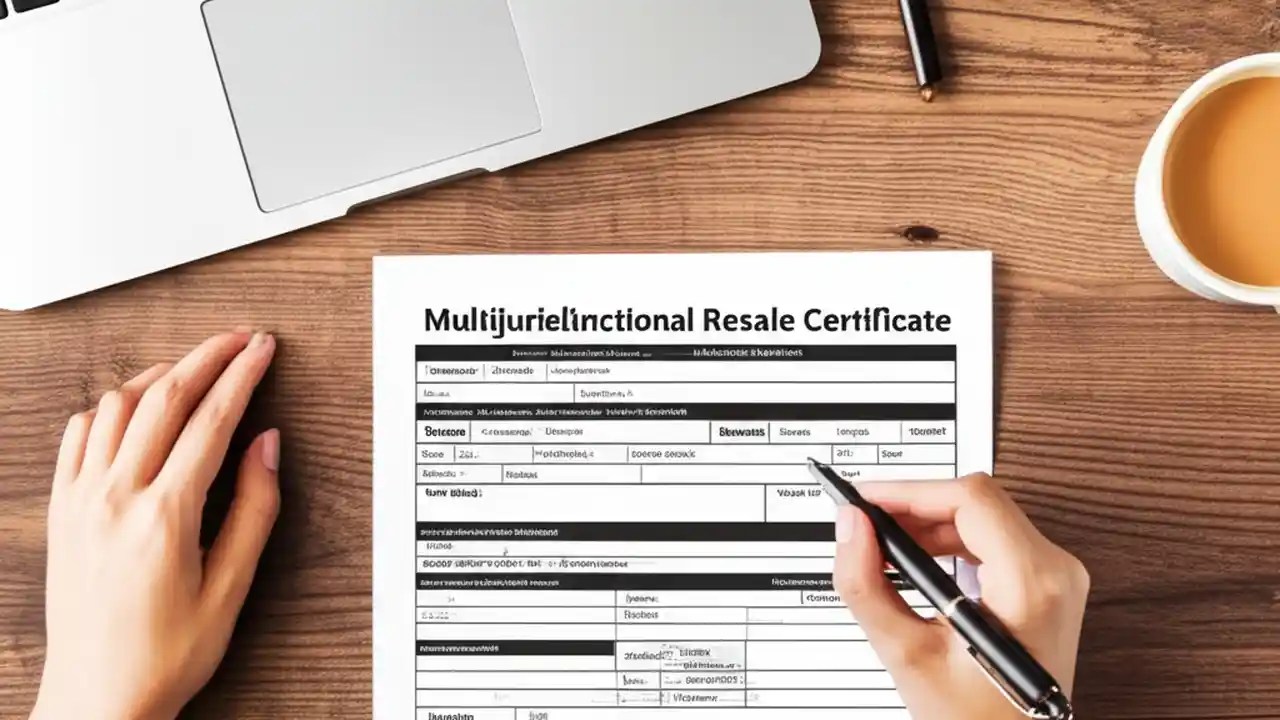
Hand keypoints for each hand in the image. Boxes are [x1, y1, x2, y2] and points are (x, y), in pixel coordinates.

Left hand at [31, 332, 280, 719]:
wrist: (96, 701)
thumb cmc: (163, 656)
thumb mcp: (230, 589)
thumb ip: (255, 510)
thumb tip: (266, 446)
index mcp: (164, 518)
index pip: (211, 420)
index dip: (243, 374)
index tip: (262, 350)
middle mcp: (114, 499)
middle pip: (164, 396)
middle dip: (207, 357)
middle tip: (237, 339)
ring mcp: (80, 501)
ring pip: (116, 405)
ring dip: (159, 375)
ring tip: (192, 368)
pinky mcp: (60, 511)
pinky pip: (78, 434)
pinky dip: (109, 407)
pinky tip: (132, 409)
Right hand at [833, 473, 1089, 719]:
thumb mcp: (909, 656)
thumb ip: (868, 587)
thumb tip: (851, 529)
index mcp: (1033, 584)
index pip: (969, 499)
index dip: (910, 491)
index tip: (867, 499)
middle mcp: (1056, 571)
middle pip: (977, 501)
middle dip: (914, 505)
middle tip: (867, 521)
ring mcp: (1055, 576)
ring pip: (983, 514)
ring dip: (928, 522)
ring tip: (884, 542)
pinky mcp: (1045, 583)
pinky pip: (993, 537)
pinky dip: (948, 540)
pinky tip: (915, 557)